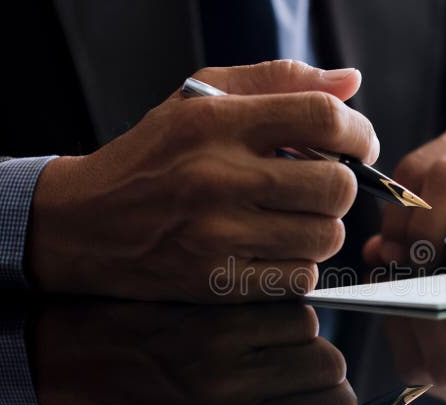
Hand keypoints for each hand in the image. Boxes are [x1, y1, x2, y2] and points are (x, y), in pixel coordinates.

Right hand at [28, 60, 378, 301]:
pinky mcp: (218, 282)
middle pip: (336, 185)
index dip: (359, 133)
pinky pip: (300, 277)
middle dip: (343, 185)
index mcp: (217, 122)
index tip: (359, 145)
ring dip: (323, 227)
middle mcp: (218, 177)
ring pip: (325, 236)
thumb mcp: (200, 98)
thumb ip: (278, 81)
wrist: (86, 224)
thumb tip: (350, 82)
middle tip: (321, 186)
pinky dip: (300, 264)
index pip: (322, 118)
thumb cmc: (152, 156)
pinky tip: (275, 249)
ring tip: (292, 218)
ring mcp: (218, 235)